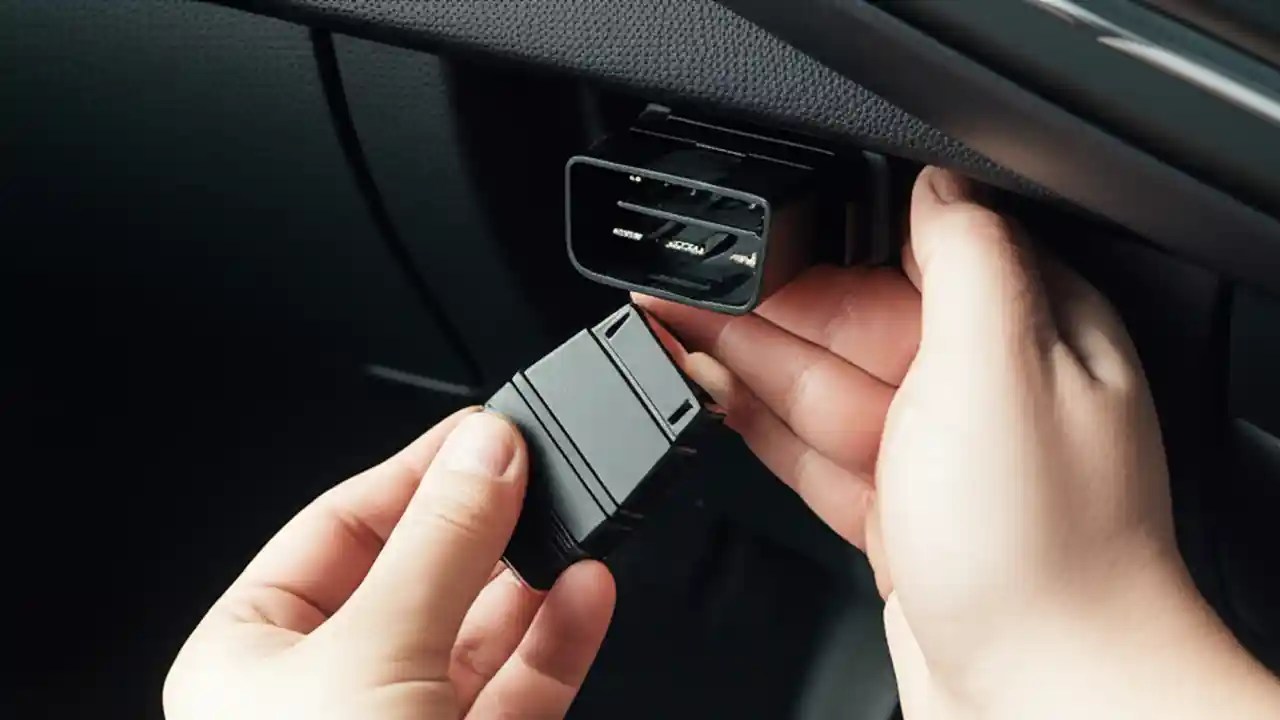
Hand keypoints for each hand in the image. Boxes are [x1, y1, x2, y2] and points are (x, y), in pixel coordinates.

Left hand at [164, 409, 614, 719]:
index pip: (340, 526)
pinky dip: (561, 636)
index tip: (484, 429)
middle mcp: (331, 690)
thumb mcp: (371, 660)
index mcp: (255, 654)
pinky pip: (523, 685)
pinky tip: (586, 590)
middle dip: (484, 522)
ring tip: (575, 519)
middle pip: (421, 573)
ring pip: (483, 630)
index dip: (415, 472)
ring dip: (532, 576)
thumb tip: (483, 451)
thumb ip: (439, 548)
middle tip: (542, 464)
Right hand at [638, 167, 1279, 718]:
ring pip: (818, 386)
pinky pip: (814, 451)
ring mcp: (934, 458)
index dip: (820, 241)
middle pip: (849, 321)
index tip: (744, 230)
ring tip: (660, 321)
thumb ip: (965, 257)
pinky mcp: (898, 515)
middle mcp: (980, 389)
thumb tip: (939, 175)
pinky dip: (757, 423)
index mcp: (1023, 332)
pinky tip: (709, 395)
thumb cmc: (1044, 551)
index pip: (908, 255)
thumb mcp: (1001, 364)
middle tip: (670, 278)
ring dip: (739, 356)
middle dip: (758, 300)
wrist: (1043, 700)